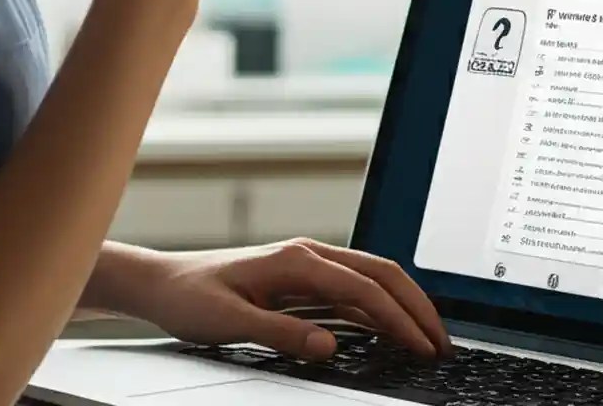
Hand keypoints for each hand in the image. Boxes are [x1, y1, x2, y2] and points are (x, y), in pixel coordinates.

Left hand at [129, 239, 452, 360]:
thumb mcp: (230, 321)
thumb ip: (281, 333)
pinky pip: (354, 294)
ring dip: (403, 308)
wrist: (161, 282)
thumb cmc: (189, 296)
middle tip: (441, 343)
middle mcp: (310, 256)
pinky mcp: (303, 282)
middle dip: (417, 307)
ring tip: (427, 340)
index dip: (399, 318)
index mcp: (297, 260)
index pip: (365, 288)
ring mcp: (309, 267)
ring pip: (373, 282)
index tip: (422, 345)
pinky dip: (380, 312)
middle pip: (383, 274)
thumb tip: (329, 345)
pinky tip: (391, 333)